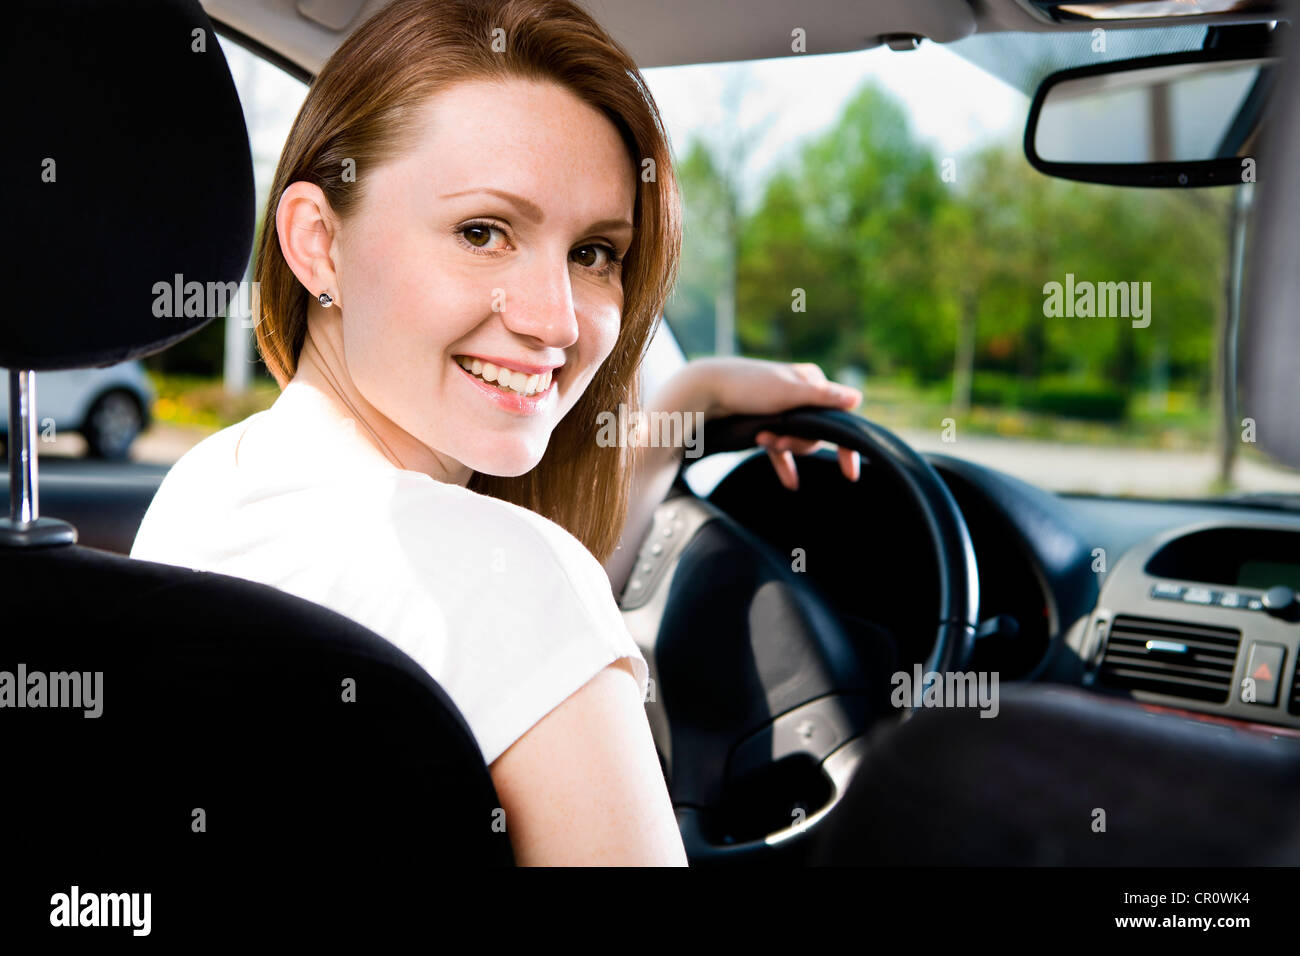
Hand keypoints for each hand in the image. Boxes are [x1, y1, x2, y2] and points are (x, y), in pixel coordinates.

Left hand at [650, 356, 862, 491]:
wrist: (703, 391)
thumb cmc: (747, 387)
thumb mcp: (789, 392)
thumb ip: (824, 398)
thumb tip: (857, 399)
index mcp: (810, 380)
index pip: (838, 416)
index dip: (846, 444)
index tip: (850, 473)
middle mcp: (799, 393)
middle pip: (815, 431)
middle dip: (798, 441)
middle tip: (776, 440)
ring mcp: (781, 408)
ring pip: (797, 439)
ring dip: (784, 445)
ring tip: (761, 440)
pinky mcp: (764, 422)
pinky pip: (780, 448)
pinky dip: (784, 463)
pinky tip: (791, 483)